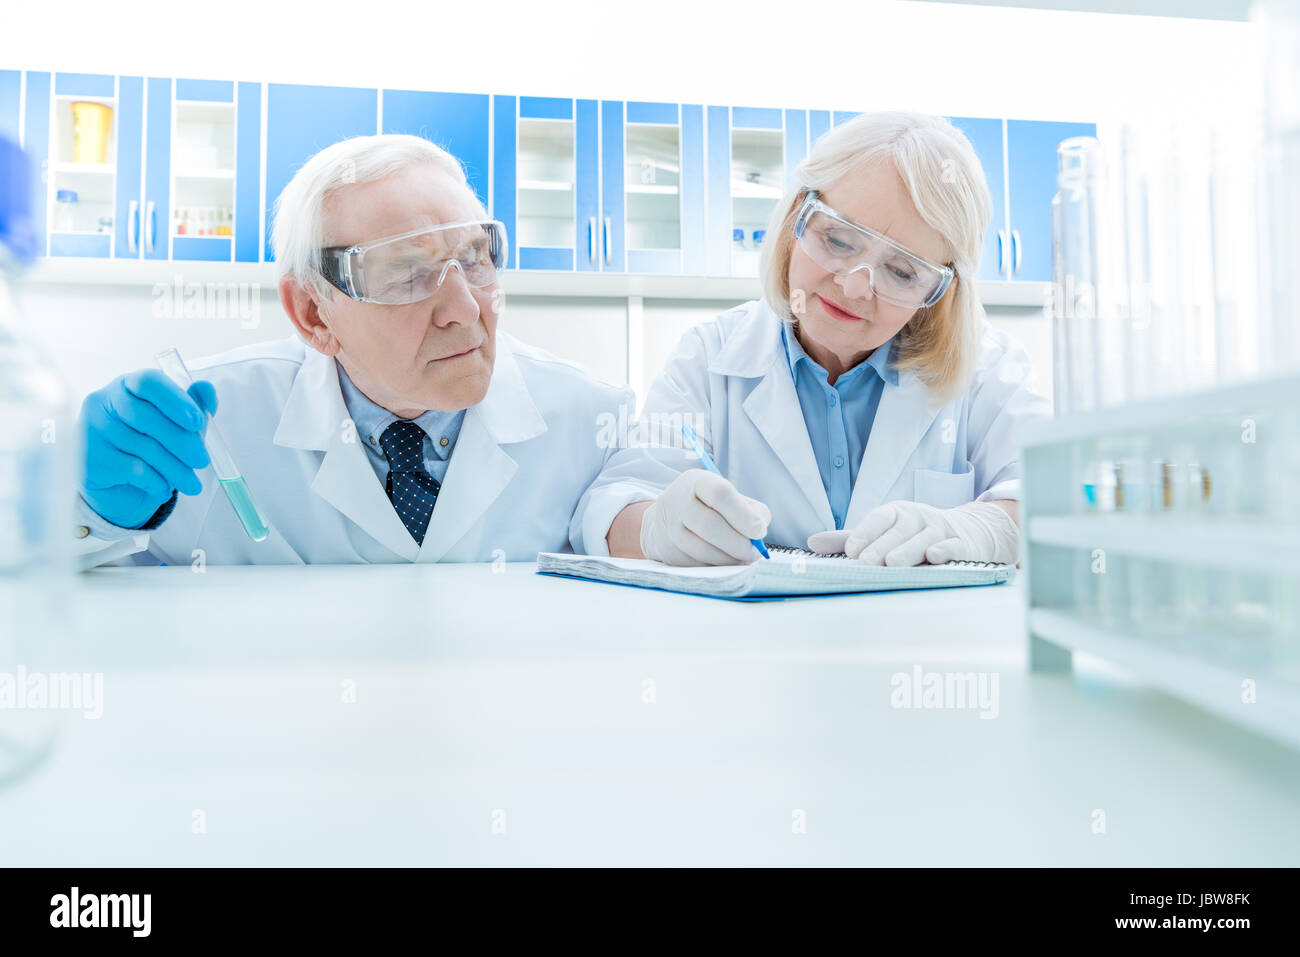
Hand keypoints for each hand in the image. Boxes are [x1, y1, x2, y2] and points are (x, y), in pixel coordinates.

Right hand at [80, 369, 216, 528]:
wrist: (120, 488)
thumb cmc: (151, 448)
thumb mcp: (178, 427)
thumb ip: (193, 407)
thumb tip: (207, 389)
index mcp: (126, 386)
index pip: (148, 382)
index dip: (175, 400)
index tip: (197, 421)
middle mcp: (102, 402)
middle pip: (146, 417)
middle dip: (182, 442)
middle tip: (203, 461)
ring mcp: (90, 430)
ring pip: (143, 447)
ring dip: (175, 469)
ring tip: (192, 484)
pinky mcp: (88, 459)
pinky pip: (132, 469)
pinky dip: (156, 481)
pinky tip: (164, 489)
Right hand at [640, 468, 770, 565]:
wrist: (668, 520)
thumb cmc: (710, 507)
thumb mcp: (730, 497)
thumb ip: (752, 511)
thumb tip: (759, 534)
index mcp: (698, 481)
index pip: (720, 494)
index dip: (743, 515)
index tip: (760, 532)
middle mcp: (677, 501)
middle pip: (709, 525)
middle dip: (738, 543)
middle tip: (754, 552)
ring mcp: (669, 527)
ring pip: (702, 549)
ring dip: (728, 559)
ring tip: (742, 558)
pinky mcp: (668, 550)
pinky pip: (696, 564)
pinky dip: (716, 566)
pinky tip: (725, 561)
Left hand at [807, 500, 1018, 565]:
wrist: (965, 532)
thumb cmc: (912, 536)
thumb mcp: (881, 534)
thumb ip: (848, 540)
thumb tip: (811, 543)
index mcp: (896, 512)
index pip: (879, 517)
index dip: (865, 532)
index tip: (851, 551)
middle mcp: (918, 517)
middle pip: (900, 530)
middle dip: (882, 546)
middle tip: (866, 563)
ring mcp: (941, 530)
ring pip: (924, 538)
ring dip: (908, 550)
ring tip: (892, 564)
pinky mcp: (962, 545)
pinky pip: (953, 547)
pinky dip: (945, 551)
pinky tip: (934, 557)